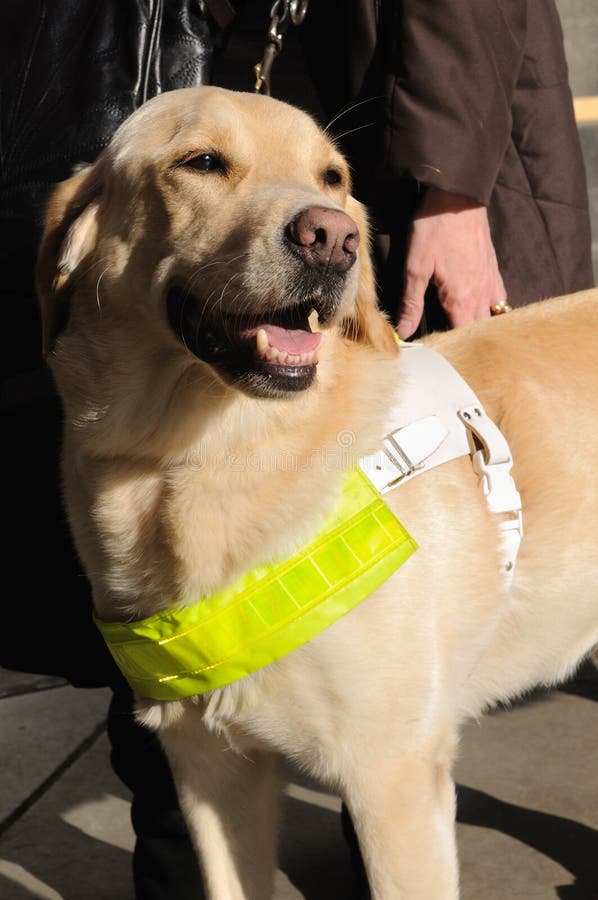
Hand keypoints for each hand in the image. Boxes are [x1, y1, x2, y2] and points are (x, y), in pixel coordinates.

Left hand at [397, 187, 506, 337]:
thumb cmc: (435, 229)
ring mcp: (491, 282)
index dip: (450, 349)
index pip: (461, 336)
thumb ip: (411, 303)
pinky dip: (491, 311)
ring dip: (480, 328)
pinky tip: (477, 310)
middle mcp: (482, 294)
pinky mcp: (493, 269)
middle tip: (450, 351)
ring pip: (492, 317)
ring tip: (465, 337)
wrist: (458, 195)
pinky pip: (498, 300)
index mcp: (462, 298)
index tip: (437, 357)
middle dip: (466, 342)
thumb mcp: (415, 268)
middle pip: (479, 330)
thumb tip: (403, 333)